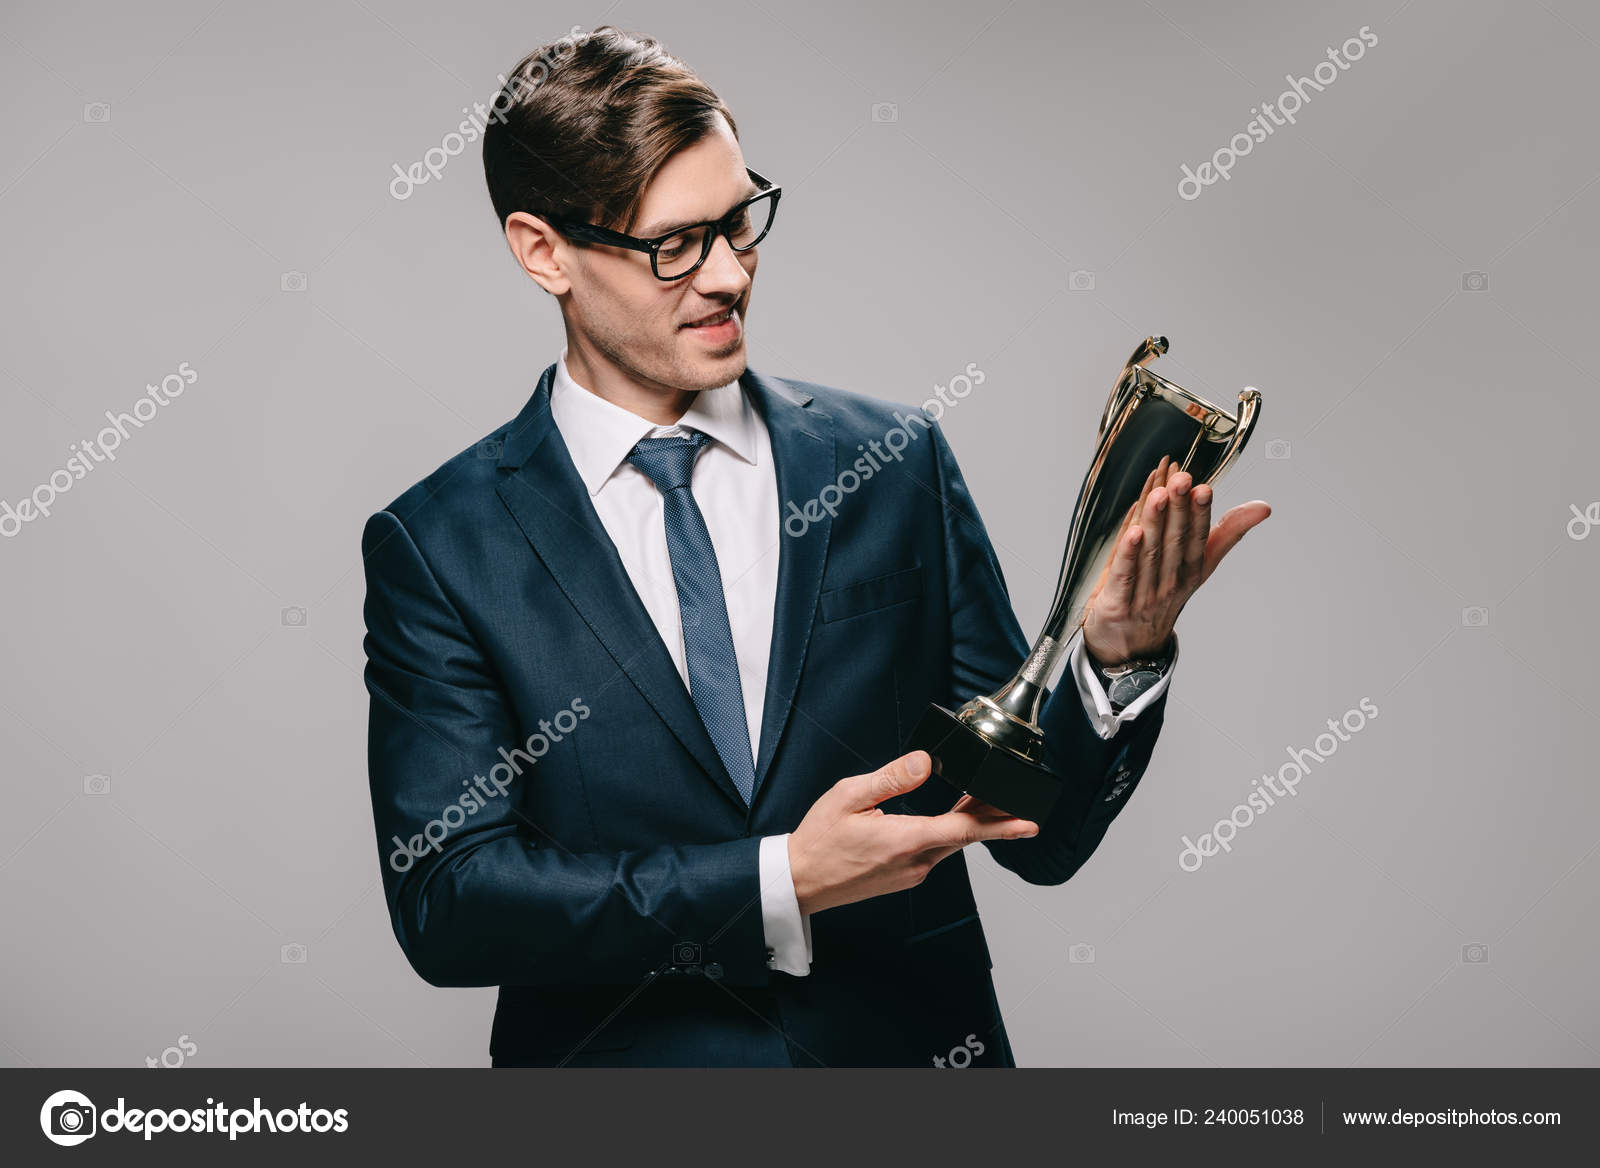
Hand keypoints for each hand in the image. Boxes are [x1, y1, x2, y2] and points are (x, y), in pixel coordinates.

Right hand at [787, 750, 1037, 915]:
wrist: (799, 881)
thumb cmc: (818, 840)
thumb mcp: (849, 796)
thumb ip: (891, 778)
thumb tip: (924, 761)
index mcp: (905, 840)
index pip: (965, 830)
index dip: (1001, 825)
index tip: (1029, 823)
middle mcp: (914, 862)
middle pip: (963, 836)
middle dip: (989, 816)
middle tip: (1010, 796)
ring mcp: (910, 873)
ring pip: (949, 844)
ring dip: (965, 823)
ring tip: (978, 799)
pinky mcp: (903, 877)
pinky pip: (934, 852)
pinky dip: (945, 834)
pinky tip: (943, 819)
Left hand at [1081, 456, 1270, 663]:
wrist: (1128, 648)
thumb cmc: (1158, 598)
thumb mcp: (1196, 568)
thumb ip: (1225, 534)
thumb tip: (1262, 508)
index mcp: (1190, 571)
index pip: (1198, 537)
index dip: (1200, 512)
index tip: (1204, 487)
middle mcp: (1171, 583)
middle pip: (1176, 541)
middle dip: (1179, 508)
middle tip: (1181, 479)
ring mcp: (1145, 595)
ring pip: (1151, 552)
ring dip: (1155, 521)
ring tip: (1159, 494)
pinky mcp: (1118, 605)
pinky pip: (1124, 575)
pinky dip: (1127, 554)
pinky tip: (1132, 532)